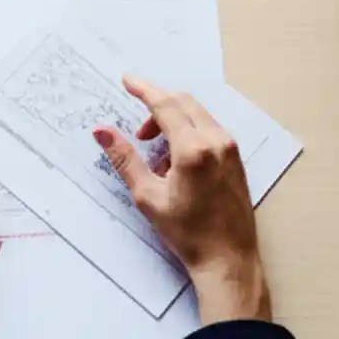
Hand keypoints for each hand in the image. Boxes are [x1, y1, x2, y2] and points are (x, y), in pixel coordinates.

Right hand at [92, 75, 270, 323]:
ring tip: (156, 157)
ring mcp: (230, 148)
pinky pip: (209, 129)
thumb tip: (102, 133)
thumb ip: (125, 159)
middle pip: (183, 103)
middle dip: (156, 107)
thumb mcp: (148, 197)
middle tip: (138, 132)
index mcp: (193, 150)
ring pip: (197, 114)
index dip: (144, 89)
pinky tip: (176, 161)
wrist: (228, 258)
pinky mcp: (236, 158)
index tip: (127, 79)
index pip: (165, 105)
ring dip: (173, 121)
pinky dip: (189, 132)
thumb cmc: (189, 234)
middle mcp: (216, 142)